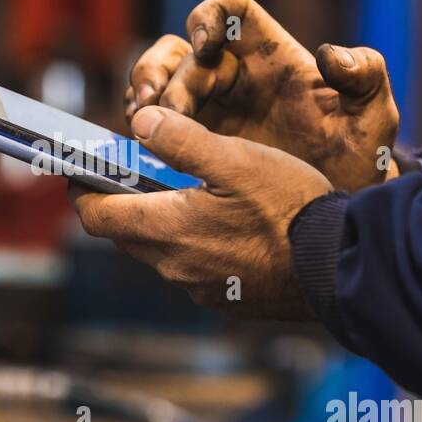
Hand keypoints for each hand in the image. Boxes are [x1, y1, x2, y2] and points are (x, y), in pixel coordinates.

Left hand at [71, 105, 332, 320]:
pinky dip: (195, 246)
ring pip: (161, 252)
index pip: (96, 216)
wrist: (340, 267)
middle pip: (125, 233)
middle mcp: (174, 266)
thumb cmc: (291, 209)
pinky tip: (227, 226)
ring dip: (162, 224)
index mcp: (167, 229)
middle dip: (123, 203)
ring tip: (190, 194)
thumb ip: (182, 141)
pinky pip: (194, 269)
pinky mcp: (227, 300)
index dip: (82, 191)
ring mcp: (200, 288)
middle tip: (138, 173)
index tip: (82, 172)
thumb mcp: (236, 160)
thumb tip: (139, 122)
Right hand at [124, 0, 398, 192]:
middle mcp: (236, 76)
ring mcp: (212, 109)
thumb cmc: (360, 159)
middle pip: (183, 51)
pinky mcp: (195, 143)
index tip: (205, 45)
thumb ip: (367, 77)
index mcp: (272, 57)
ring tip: (139, 120)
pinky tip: (141, 145)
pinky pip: (157, 124)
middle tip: (155, 105)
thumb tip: (333, 55)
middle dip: (164, 72)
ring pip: (161, 81)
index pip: (232, 12)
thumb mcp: (374, 118)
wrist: (339, 212)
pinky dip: (143, 127)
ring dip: (144, 92)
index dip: (211, 16)